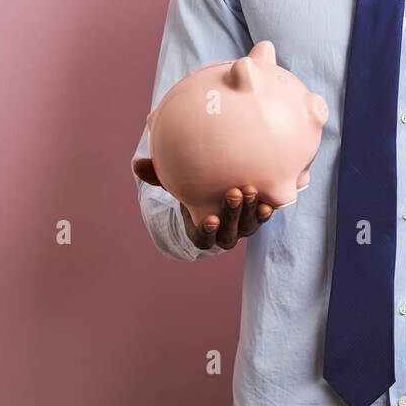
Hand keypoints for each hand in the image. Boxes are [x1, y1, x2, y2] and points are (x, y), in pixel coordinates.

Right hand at [134, 159, 273, 249]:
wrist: (218, 184)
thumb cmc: (192, 187)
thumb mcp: (176, 183)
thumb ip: (159, 176)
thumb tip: (137, 165)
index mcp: (201, 230)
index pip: (204, 239)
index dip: (208, 232)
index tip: (210, 219)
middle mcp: (223, 233)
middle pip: (229, 232)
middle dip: (232, 214)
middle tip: (233, 192)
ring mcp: (242, 227)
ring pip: (247, 226)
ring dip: (249, 210)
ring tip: (249, 190)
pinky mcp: (257, 216)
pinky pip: (263, 218)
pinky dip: (266, 212)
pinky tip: (268, 203)